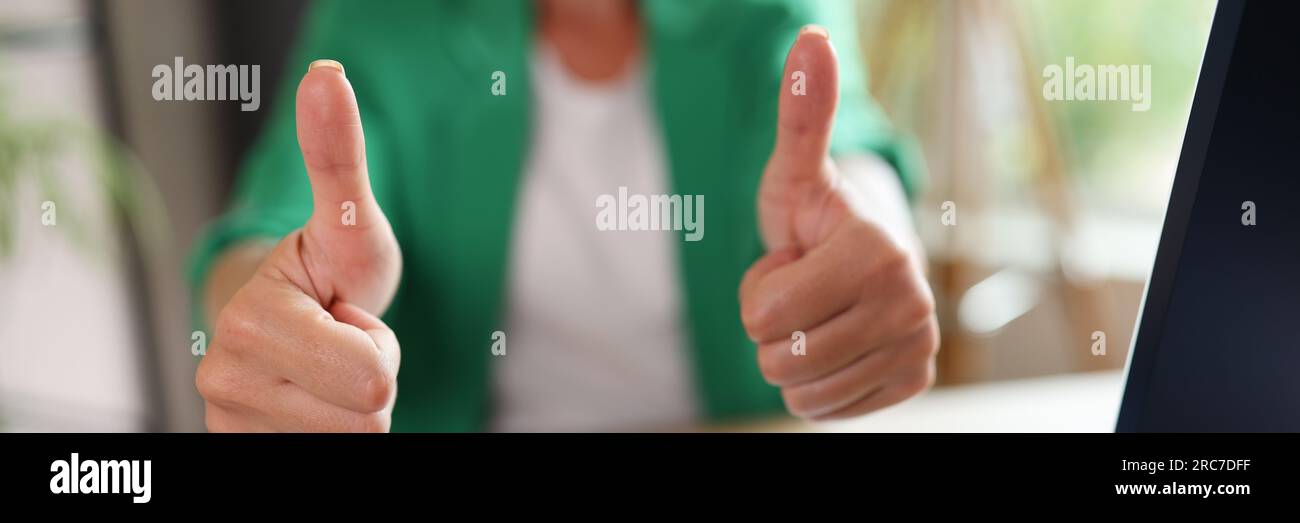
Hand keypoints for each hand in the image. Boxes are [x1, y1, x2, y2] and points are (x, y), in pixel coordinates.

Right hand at [196, 60, 403, 431]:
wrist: (291, 320)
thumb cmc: (326, 272)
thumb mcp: (349, 220)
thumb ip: (339, 159)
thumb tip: (326, 78)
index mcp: (250, 326)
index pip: (375, 382)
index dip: (377, 344)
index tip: (342, 314)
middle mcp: (223, 383)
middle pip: (368, 419)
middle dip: (371, 376)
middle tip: (340, 340)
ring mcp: (231, 427)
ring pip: (356, 440)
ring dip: (354, 406)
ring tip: (325, 368)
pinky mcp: (242, 452)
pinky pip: (333, 458)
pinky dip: (335, 432)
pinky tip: (313, 404)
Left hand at [740, 27, 938, 420]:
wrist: (864, 257)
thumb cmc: (816, 216)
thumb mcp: (795, 172)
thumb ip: (800, 114)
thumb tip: (809, 38)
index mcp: (878, 252)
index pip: (764, 317)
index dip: (760, 292)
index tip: (792, 263)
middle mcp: (911, 303)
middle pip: (780, 360)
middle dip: (773, 327)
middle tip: (804, 291)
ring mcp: (917, 346)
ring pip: (801, 394)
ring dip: (793, 358)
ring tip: (819, 314)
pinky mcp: (914, 380)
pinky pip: (828, 411)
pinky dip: (819, 386)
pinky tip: (837, 343)